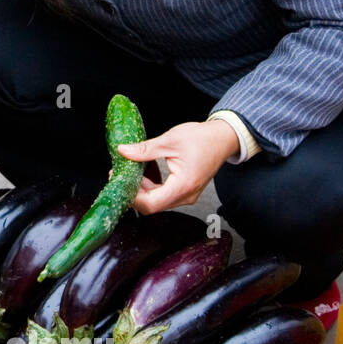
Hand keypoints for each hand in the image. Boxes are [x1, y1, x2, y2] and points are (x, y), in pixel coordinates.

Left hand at [116, 120, 239, 213]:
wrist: (223, 138)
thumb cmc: (203, 138)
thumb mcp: (170, 140)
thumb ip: (145, 149)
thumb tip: (123, 151)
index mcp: (183, 185)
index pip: (151, 204)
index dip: (132, 197)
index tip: (120, 181)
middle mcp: (186, 195)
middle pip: (151, 205)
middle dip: (134, 191)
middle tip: (121, 174)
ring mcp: (186, 195)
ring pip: (156, 201)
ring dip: (142, 187)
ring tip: (133, 168)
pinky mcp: (185, 191)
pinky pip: (163, 195)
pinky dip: (151, 185)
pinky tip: (147, 170)